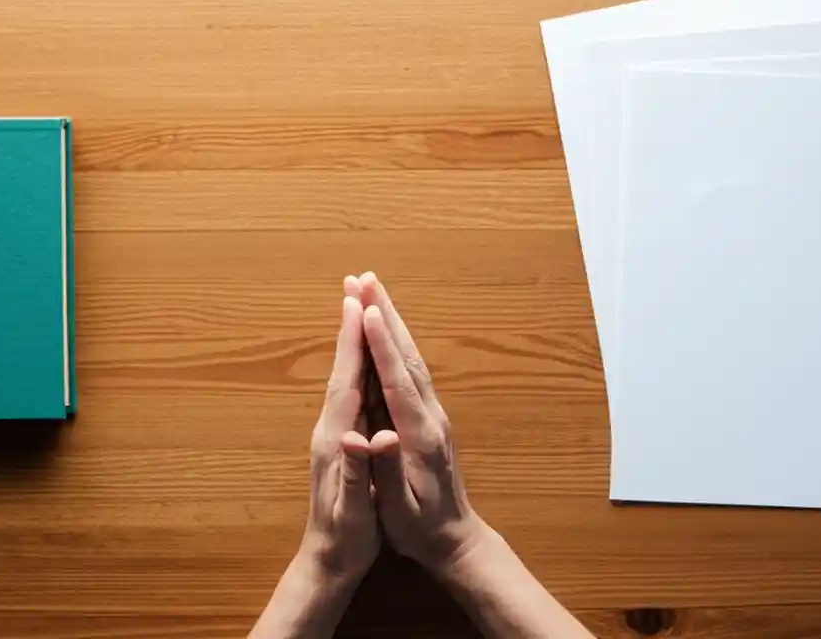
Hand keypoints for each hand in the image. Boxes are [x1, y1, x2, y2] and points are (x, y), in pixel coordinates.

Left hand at [299, 283, 379, 583]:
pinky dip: (361, 362)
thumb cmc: (347, 539)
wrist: (328, 560)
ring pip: (348, 373)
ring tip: (360, 302)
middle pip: (344, 366)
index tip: (358, 303)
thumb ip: (357, 474)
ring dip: (354, 336)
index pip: (347, 380)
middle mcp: (332, 428)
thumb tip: (359, 439)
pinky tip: (367, 351)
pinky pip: (355, 388)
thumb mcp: (355, 512)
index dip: (353, 342)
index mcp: (337, 439)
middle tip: (357, 281)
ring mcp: (336, 431)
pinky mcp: (343, 438)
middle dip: (351, 323)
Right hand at [357, 273, 487, 574]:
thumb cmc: (421, 530)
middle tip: (364, 278)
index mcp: (418, 435)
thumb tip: (375, 437)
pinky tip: (386, 329)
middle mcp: (429, 416)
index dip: (380, 344)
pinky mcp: (429, 417)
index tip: (366, 310)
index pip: (397, 380)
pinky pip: (411, 368)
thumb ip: (387, 470)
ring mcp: (432, 414)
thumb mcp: (399, 509)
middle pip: (405, 356)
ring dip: (391, 320)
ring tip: (372, 289)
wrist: (456, 540)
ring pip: (410, 357)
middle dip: (384, 314)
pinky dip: (396, 341)